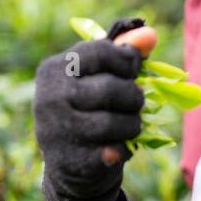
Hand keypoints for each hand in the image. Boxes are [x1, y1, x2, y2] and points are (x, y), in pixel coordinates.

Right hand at [34, 17, 147, 200]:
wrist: (68, 166)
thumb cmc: (87, 111)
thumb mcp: (97, 78)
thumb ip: (122, 53)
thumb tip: (151, 34)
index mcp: (54, 69)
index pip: (102, 51)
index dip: (128, 61)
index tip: (132, 71)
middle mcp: (50, 97)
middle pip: (112, 88)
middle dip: (134, 97)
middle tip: (134, 103)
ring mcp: (59, 131)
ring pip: (117, 122)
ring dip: (133, 124)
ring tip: (129, 125)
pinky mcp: (74, 161)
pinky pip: (117, 150)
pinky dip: (125, 149)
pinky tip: (117, 148)